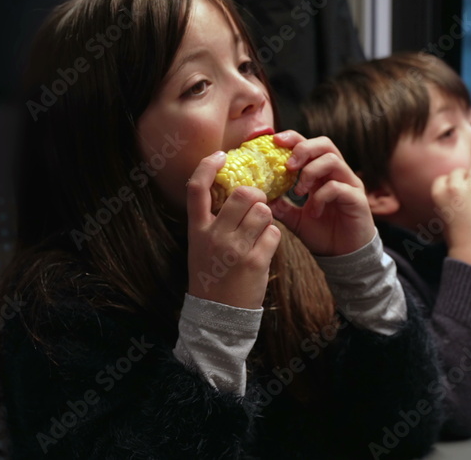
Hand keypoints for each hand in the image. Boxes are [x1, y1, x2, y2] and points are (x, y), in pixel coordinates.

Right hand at [186, 151, 280, 309]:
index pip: (196, 187)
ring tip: (259, 231)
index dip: (208, 166)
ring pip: (263, 211)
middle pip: (243, 194)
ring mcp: (235, 248)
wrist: (218, 314)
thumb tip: (233, 190)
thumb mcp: (200, 246)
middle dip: (256, 195)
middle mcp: (214, 235)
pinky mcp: (256, 260)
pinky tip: (264, 248)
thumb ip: (211, 220)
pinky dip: (273, 237)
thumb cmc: (212, 275)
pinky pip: (274, 233)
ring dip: (266, 217)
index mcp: (197, 229)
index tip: (221, 156)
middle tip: (256, 206)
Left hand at [268, 131, 375, 256]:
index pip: (309, 145)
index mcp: (322, 173)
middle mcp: (337, 174)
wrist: (343, 255)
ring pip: (332, 160)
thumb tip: (258, 196)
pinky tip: (313, 212)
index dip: (293, 138)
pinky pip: (337, 187)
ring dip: (310, 172)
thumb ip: (280, 205)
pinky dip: (320, 196)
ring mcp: (349, 184)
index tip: (275, 141)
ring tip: (298, 191)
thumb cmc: (322, 232)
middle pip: (324, 144)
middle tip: (288, 165)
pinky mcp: (357, 198)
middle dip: (303, 149)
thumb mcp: (294, 218)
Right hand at [433, 165, 470, 273]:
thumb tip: (458, 185)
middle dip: (464, 176)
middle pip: (459, 171)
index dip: (451, 182)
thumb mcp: (443, 212)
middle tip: (469, 186)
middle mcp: (454, 187)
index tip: (456, 189)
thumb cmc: (457, 233)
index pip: (444, 177)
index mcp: (439, 192)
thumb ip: (447, 196)